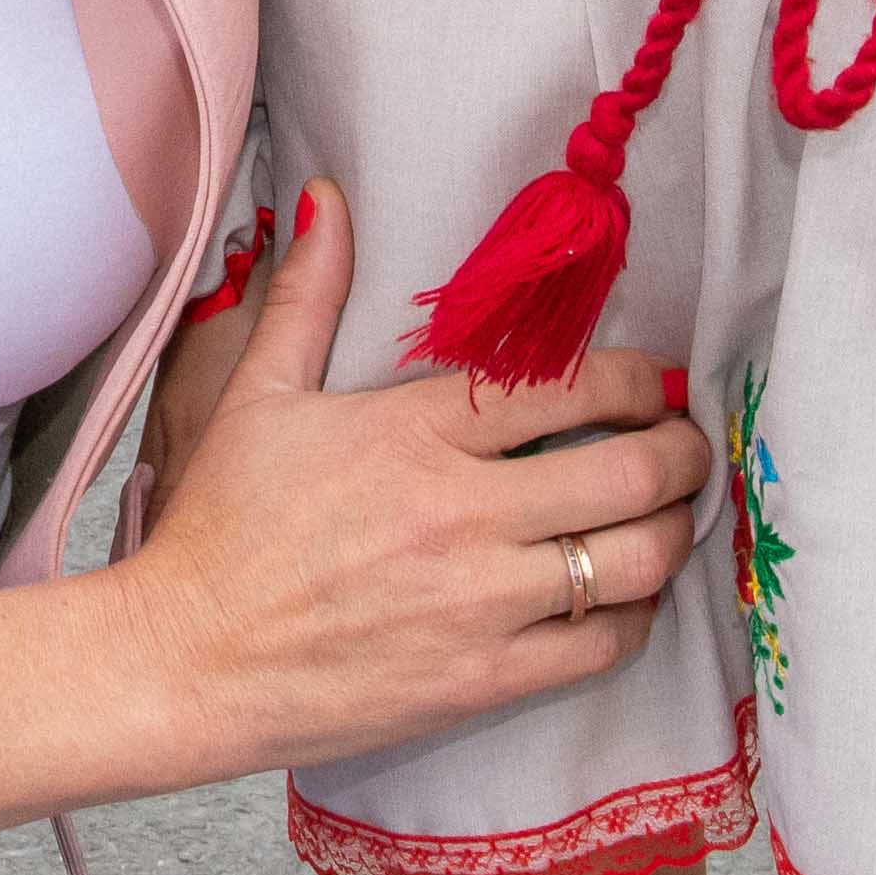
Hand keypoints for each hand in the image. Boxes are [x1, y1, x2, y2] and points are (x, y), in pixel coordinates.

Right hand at [111, 184, 713, 782]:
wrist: (189, 660)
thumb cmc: (222, 525)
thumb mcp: (257, 395)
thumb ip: (307, 293)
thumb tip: (327, 196)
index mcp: (414, 431)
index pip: (565, 385)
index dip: (638, 379)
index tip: (653, 383)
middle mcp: (462, 511)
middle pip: (628, 470)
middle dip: (682, 452)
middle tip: (686, 446)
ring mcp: (480, 600)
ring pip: (632, 559)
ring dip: (671, 533)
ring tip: (670, 518)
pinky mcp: (486, 679)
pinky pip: (603, 644)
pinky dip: (635, 617)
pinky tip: (626, 598)